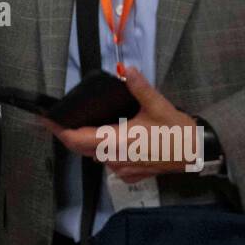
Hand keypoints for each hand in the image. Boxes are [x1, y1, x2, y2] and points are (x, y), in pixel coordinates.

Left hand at [42, 66, 198, 182]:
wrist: (196, 153)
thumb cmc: (177, 131)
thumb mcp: (158, 105)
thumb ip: (139, 87)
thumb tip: (126, 70)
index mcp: (117, 142)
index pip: (77, 139)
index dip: (59, 130)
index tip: (47, 119)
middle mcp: (114, 158)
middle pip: (81, 148)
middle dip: (70, 133)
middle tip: (61, 118)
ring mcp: (122, 169)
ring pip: (94, 156)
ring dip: (88, 142)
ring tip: (84, 123)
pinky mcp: (130, 174)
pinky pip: (108, 162)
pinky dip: (102, 150)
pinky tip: (108, 137)